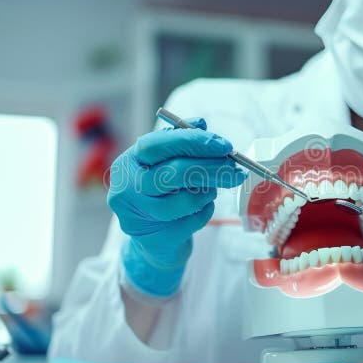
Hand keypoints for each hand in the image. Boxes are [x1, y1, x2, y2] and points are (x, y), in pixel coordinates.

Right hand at [108, 118, 246, 297]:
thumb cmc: (160, 193)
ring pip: (183, 201)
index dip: (192, 142)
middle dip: (210, 168)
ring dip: (208, 193)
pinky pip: (191, 221)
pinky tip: (203, 207)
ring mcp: (139, 216)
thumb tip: (200, 124)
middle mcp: (128, 188)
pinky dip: (205, 212)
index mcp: (129, 162)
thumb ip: (180, 142)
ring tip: (212, 190)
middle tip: (235, 169)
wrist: (151, 238)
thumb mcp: (165, 163)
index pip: (157, 145)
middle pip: (172, 173)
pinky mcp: (156, 239)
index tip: (223, 145)